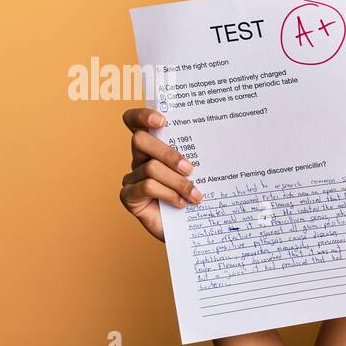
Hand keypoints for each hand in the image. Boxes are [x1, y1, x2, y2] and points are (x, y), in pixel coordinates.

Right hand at [117, 107, 201, 241]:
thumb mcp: (199, 173)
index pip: (136, 122)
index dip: (142, 116)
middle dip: (168, 153)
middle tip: (190, 169)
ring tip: (195, 196)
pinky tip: (181, 203)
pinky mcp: (129, 196)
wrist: (191, 230)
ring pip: (151, 168)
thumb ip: (197, 156)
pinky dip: (168, 194)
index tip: (163, 121)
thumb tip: (216, 141)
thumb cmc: (195, 197)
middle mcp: (139, 159)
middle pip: (141, 140)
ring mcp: (131, 178)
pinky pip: (147, 186)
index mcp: (154, 147)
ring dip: (178, 182)